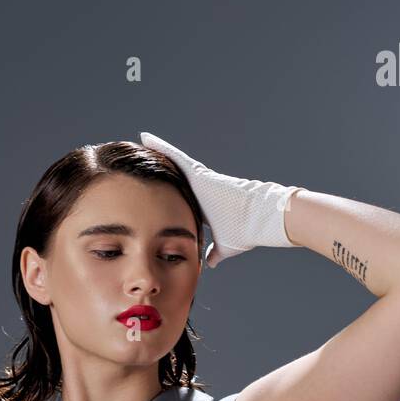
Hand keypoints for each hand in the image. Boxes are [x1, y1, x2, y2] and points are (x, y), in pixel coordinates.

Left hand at [139, 131, 301, 267]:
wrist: (258, 219)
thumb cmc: (245, 232)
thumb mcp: (225, 246)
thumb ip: (215, 253)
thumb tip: (209, 262)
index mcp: (202, 205)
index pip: (180, 197)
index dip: (167, 194)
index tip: (155, 191)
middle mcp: (199, 189)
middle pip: (174, 175)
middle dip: (159, 168)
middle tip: (141, 159)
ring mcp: (199, 179)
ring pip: (173, 161)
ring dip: (157, 151)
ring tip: (142, 140)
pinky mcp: (199, 172)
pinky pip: (174, 156)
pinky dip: (160, 147)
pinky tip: (146, 139)